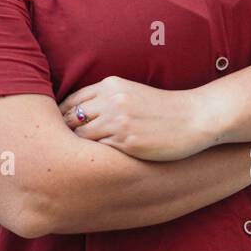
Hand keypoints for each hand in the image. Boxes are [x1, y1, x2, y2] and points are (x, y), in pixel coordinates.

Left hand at [58, 76, 208, 161]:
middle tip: (56, 149)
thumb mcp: (130, 93)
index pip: (71, 101)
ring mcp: (119, 121)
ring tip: (70, 160)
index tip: (56, 131)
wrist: (195, 117)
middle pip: (70, 119)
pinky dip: (92, 158)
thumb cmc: (161, 109)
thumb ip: (105, 99)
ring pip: (80, 137)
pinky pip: (98, 151)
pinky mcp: (127, 142)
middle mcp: (111, 100)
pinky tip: (92, 164)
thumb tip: (77, 116)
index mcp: (110, 85)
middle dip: (62, 134)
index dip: (60, 117)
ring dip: (75, 148)